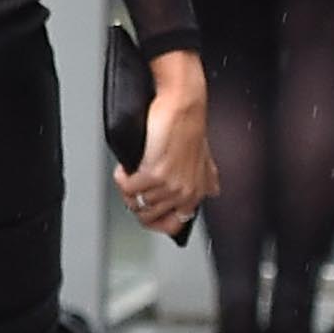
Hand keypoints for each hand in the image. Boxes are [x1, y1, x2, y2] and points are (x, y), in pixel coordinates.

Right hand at [114, 50, 218, 240]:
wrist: (183, 106)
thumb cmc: (190, 126)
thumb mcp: (204, 157)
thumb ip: (206, 177)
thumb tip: (211, 190)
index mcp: (197, 192)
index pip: (173, 226)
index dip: (153, 220)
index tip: (144, 210)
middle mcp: (186, 193)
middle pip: (148, 216)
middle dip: (135, 202)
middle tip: (133, 185)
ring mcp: (170, 186)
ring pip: (136, 203)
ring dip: (127, 188)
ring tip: (130, 171)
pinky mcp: (154, 174)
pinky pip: (127, 187)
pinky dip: (121, 178)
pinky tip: (126, 167)